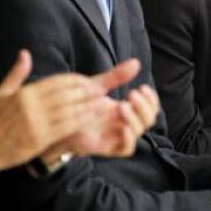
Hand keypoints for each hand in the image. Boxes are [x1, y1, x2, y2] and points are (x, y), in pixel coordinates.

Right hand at [0, 54, 145, 170]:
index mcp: (25, 93)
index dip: (76, 80)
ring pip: (70, 109)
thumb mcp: (1, 93)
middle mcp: (33, 105)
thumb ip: (16, 73)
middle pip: (68, 94)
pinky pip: (66, 127)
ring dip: (90, 105)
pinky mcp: (41, 138)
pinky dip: (82, 121)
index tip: (88, 80)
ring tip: (106, 102)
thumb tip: (25, 53)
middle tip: (104, 89)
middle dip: (88, 91)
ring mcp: (37, 122)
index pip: (57, 82)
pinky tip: (92, 118)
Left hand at [46, 61, 160, 160]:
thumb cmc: (78, 106)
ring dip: (136, 118)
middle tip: (132, 94)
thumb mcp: (97, 87)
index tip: (143, 87)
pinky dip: (129, 138)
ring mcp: (118, 136)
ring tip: (122, 105)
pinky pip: (127, 148)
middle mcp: (125, 124)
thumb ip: (116, 76)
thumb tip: (136, 62)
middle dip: (145, 107)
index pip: (150, 108)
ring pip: (139, 132)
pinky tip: (123, 126)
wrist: (58, 123)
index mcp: (126, 111)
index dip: (151, 100)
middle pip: (148, 120)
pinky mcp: (109, 148)